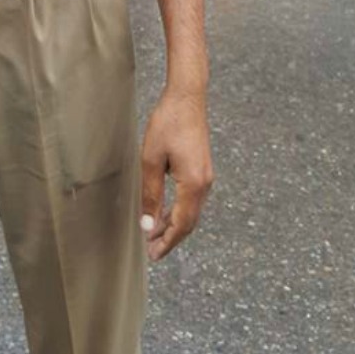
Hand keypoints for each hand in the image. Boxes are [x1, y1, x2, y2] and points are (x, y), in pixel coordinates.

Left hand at [140, 87, 212, 261]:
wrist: (187, 97)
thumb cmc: (167, 123)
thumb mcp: (151, 159)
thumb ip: (150, 195)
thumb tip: (148, 225)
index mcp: (193, 184)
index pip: (181, 225)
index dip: (167, 243)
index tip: (152, 256)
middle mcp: (205, 184)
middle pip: (189, 222)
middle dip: (170, 238)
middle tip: (151, 251)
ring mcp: (206, 177)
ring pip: (191, 212)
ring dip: (174, 226)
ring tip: (155, 235)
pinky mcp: (203, 169)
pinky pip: (192, 200)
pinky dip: (179, 211)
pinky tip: (165, 213)